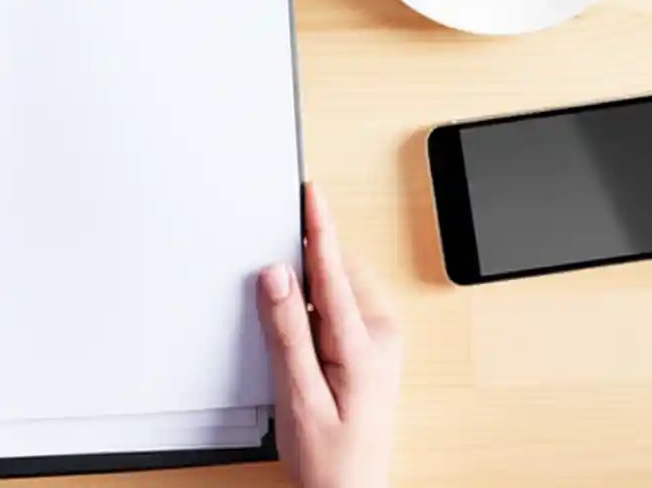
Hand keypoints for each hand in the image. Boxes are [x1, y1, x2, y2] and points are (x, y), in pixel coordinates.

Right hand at [259, 184, 401, 487]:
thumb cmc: (329, 459)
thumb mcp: (298, 396)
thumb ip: (287, 332)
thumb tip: (276, 276)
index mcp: (362, 346)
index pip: (333, 272)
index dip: (319, 228)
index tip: (311, 193)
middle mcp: (380, 336)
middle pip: (335, 275)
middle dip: (305, 266)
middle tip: (270, 275)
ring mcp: (381, 342)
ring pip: (338, 290)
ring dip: (312, 289)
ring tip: (289, 334)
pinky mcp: (375, 349)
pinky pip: (343, 307)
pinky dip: (319, 306)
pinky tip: (302, 334)